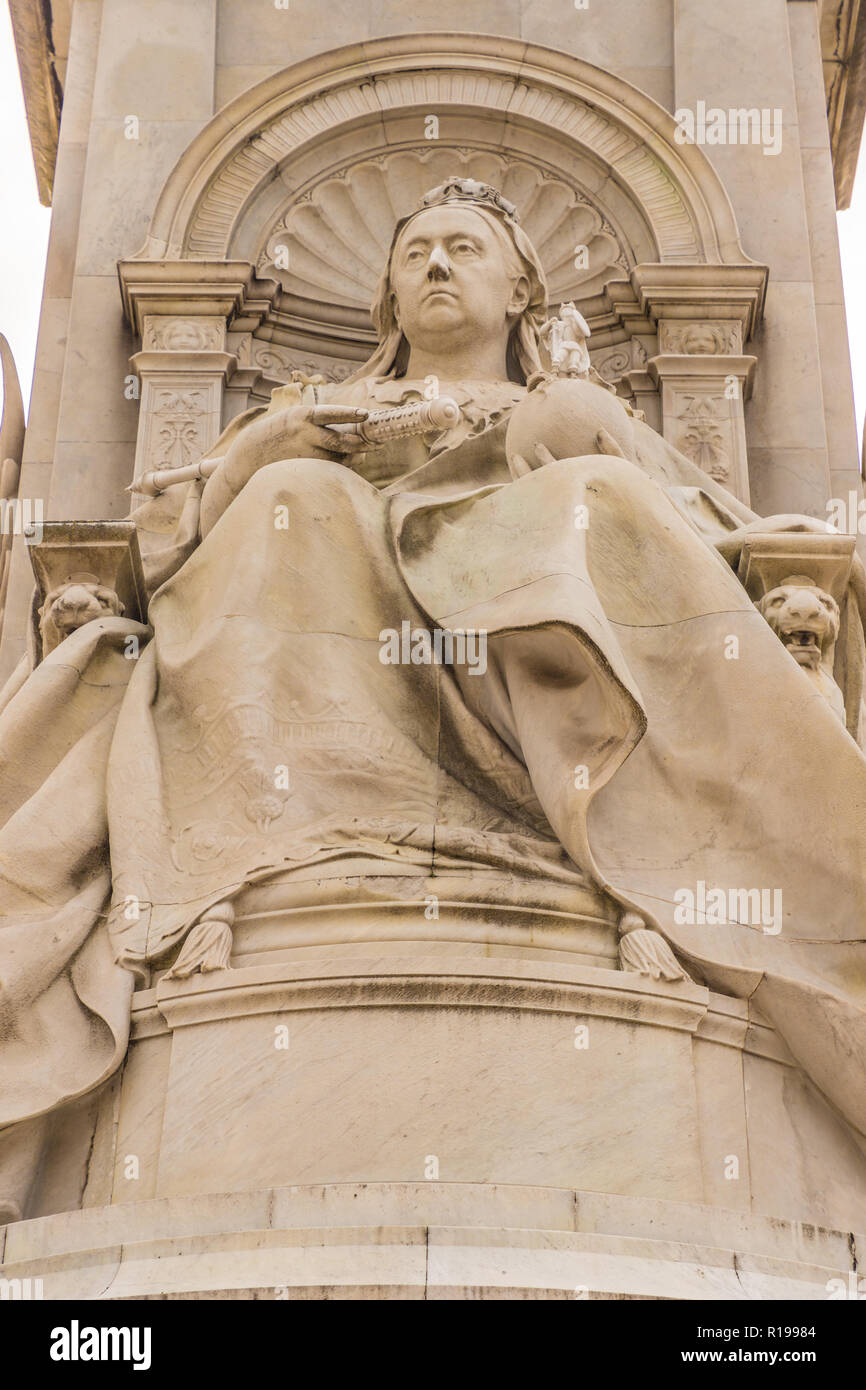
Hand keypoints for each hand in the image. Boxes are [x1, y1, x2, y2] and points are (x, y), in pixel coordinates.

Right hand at [223, 403, 368, 492]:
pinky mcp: (304, 470)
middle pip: (340, 441)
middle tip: (377, 443)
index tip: (366, 414)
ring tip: (362, 453)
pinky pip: (330, 470)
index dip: (349, 413)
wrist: (253, 452)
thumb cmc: (282, 431)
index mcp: (302, 416)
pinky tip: (347, 464)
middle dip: (360, 443)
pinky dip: (341, 467)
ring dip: (353, 457)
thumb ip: (320, 420)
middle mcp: (304, 435)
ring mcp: (304, 454)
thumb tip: (351, 427)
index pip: (330, 413)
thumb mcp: (296, 417)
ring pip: (338, 459)